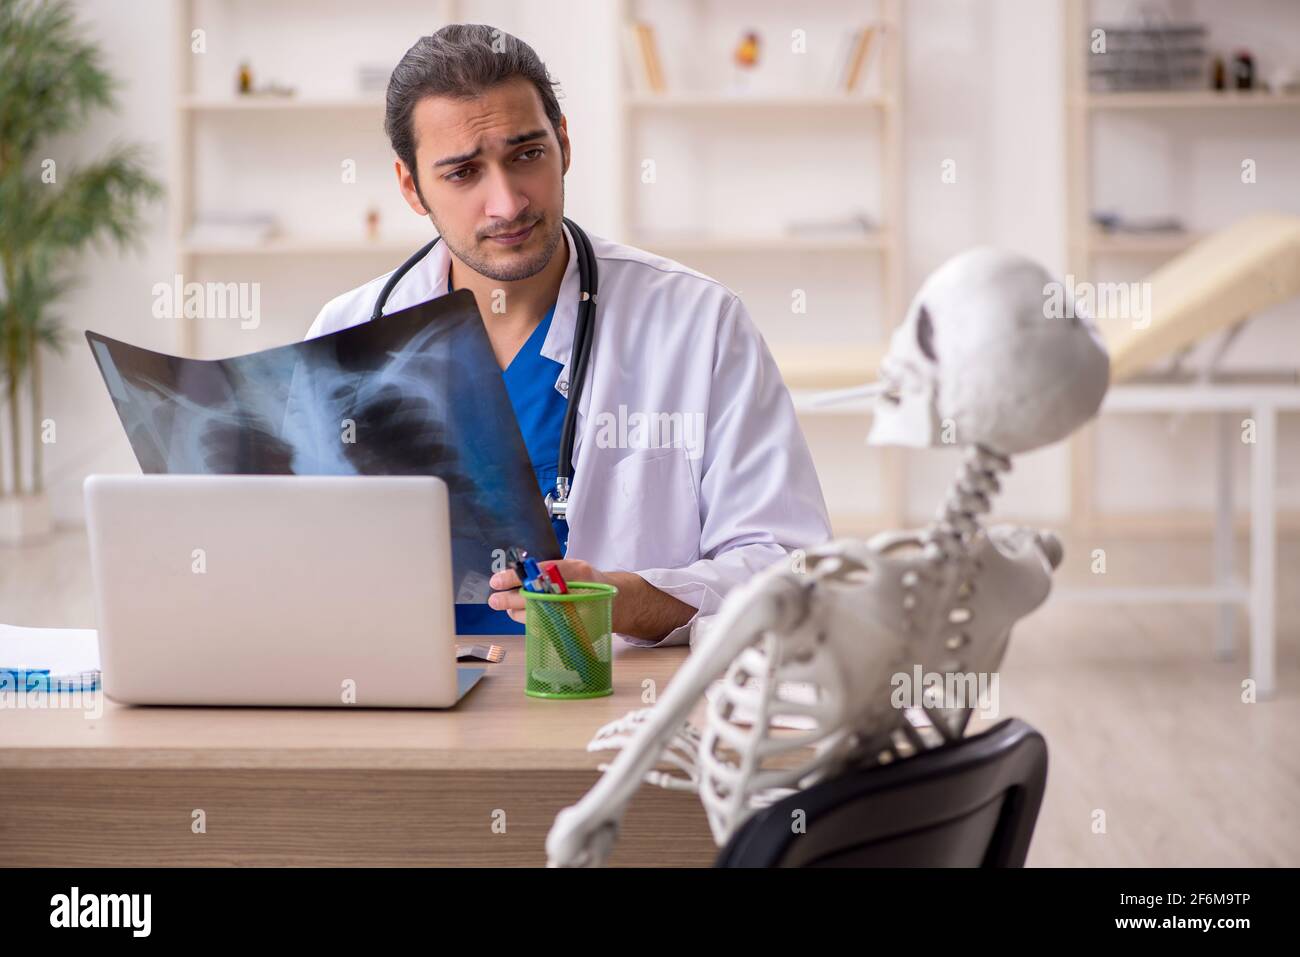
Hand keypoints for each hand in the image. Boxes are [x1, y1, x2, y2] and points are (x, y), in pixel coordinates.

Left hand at [487, 558, 612, 623]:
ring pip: (537, 615)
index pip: (540, 572)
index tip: (497, 581)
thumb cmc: (591, 583)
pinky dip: (531, 622)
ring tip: (507, 609)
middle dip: (511, 600)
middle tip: (494, 599)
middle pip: (536, 597)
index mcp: (577, 571)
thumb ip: (551, 571)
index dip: (516, 578)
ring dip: (517, 613)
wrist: (620, 602)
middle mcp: (579, 591)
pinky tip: (523, 617)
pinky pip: (545, 628)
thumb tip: (515, 574)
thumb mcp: (574, 569)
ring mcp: (577, 613)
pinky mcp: (575, 630)